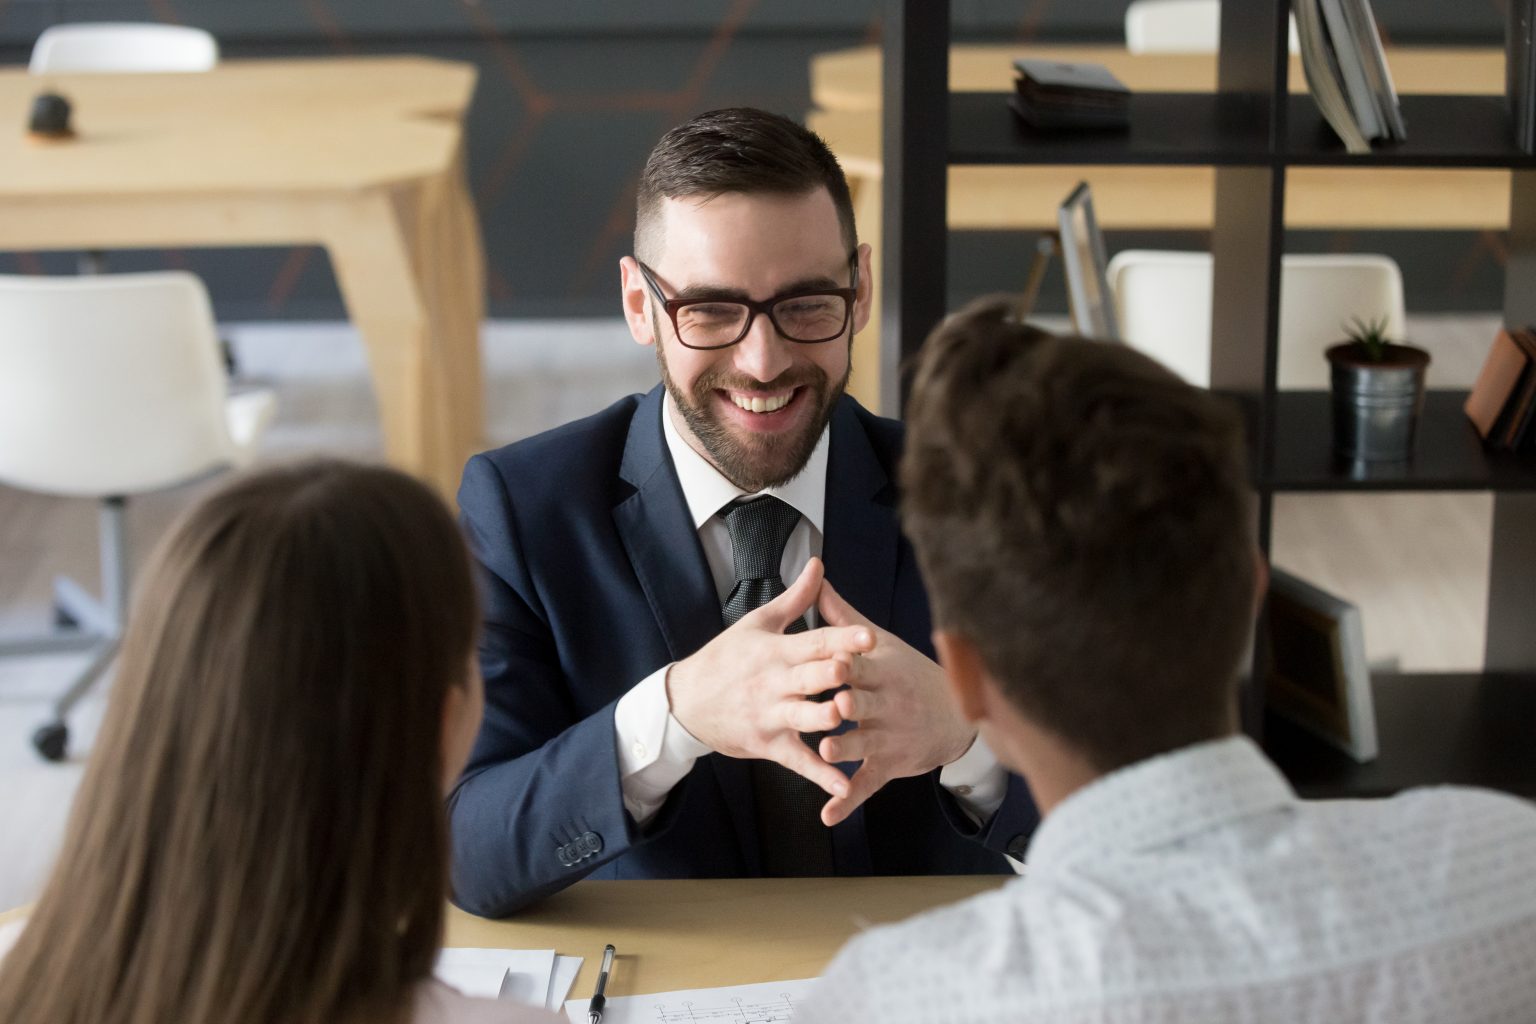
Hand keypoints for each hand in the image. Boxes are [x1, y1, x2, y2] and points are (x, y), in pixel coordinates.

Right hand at [667, 557, 874, 799]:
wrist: (685, 702)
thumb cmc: (725, 658)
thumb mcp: (757, 623)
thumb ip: (795, 598)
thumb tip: (818, 564)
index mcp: (775, 651)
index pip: (813, 642)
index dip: (841, 639)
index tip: (868, 636)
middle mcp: (774, 683)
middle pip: (808, 677)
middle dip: (829, 674)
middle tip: (852, 669)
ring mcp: (770, 715)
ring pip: (801, 717)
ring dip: (823, 718)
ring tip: (844, 717)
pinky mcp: (767, 744)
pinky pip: (797, 761)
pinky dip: (819, 774)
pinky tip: (843, 784)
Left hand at [815, 577, 976, 826]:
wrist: (959, 717)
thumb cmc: (910, 674)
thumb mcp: (883, 644)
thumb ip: (844, 619)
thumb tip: (816, 580)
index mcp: (884, 672)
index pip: (864, 665)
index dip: (850, 662)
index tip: (834, 658)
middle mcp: (888, 705)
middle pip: (865, 703)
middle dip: (850, 704)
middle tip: (834, 703)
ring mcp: (889, 738)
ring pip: (864, 744)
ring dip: (845, 748)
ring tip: (825, 750)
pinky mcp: (889, 766)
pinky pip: (867, 785)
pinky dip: (847, 801)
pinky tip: (828, 814)